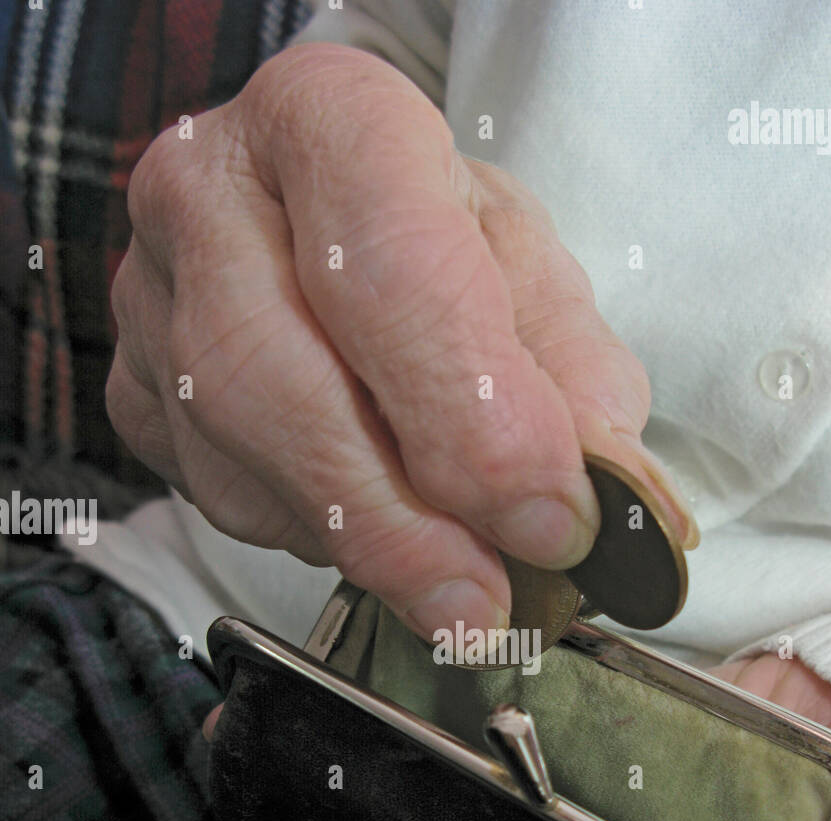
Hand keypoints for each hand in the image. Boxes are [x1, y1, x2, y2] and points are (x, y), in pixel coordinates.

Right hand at [107, 42, 694, 643]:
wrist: (326, 221)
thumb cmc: (434, 239)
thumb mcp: (531, 277)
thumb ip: (575, 381)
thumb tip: (609, 503)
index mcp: (327, 122)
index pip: (390, 270)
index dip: (473, 414)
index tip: (548, 519)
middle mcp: (207, 194)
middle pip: (278, 380)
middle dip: (397, 520)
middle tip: (486, 599)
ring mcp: (147, 296)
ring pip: (238, 459)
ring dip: (359, 540)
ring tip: (451, 565)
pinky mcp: (133, 390)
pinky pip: (214, 498)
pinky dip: (312, 536)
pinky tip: (371, 517)